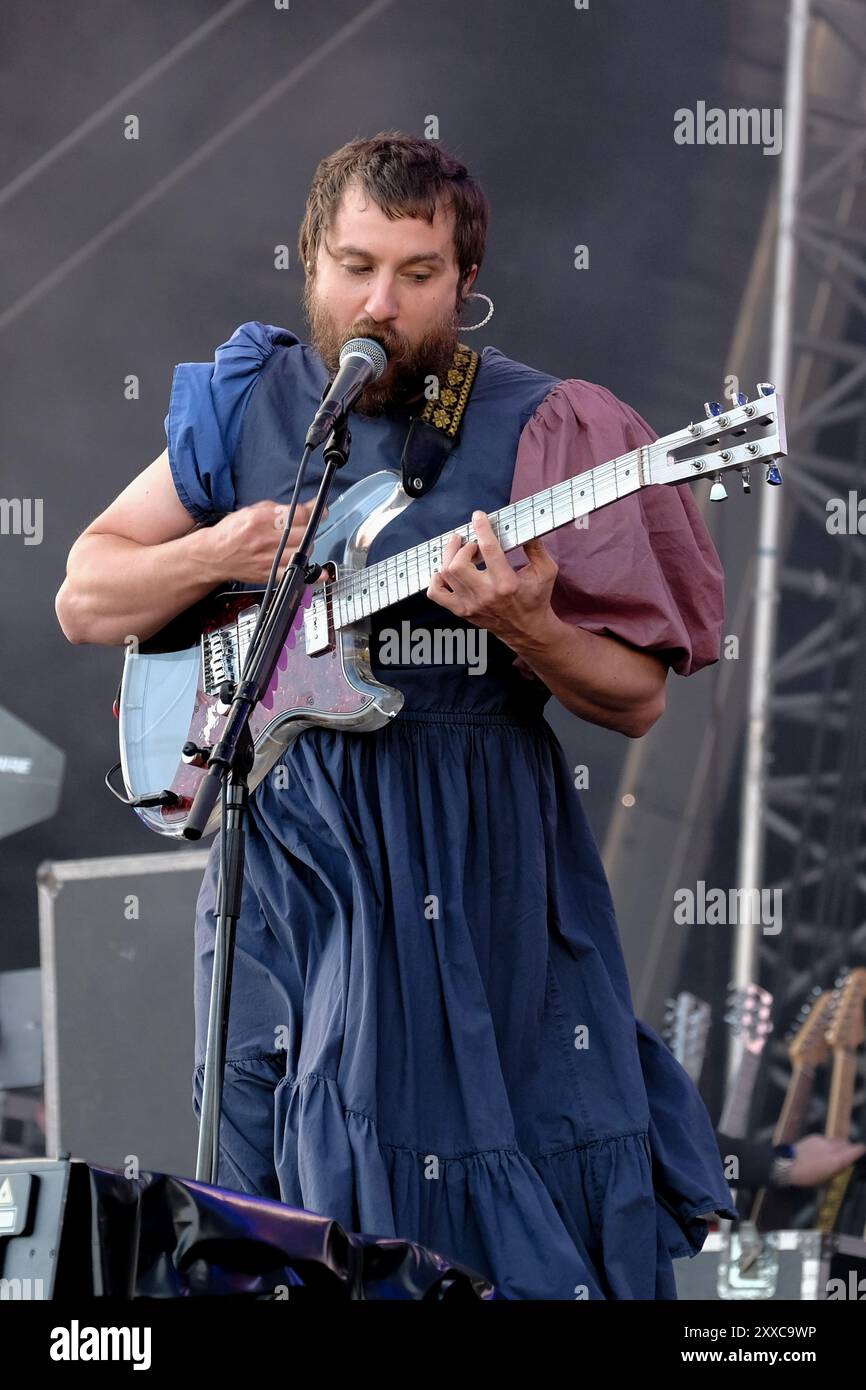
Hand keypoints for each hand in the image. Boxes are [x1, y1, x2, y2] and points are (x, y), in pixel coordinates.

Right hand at [207, 499, 328, 584]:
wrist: (213, 556)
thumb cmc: (232, 532)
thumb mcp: (252, 511)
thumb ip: (279, 508)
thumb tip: (307, 507)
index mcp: (261, 519)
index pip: (298, 514)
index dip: (313, 512)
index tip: (320, 510)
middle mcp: (266, 539)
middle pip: (303, 533)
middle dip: (309, 529)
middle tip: (307, 527)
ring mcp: (268, 559)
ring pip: (302, 552)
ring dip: (307, 546)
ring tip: (301, 543)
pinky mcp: (269, 574)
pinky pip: (295, 574)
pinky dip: (310, 574)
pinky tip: (318, 572)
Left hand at [426, 509, 558, 647]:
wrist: (528, 631)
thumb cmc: (537, 599)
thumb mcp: (546, 571)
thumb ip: (536, 547)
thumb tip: (525, 525)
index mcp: (507, 584)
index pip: (488, 550)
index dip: (482, 528)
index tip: (479, 516)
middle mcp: (485, 595)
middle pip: (458, 564)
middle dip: (462, 547)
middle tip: (470, 543)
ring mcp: (470, 605)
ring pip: (445, 574)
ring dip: (450, 557)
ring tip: (460, 551)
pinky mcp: (462, 611)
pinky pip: (436, 594)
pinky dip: (436, 579)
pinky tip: (446, 571)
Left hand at [789, 1134, 865, 1185]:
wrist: (788, 1164)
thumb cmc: (807, 1177)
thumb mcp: (825, 1180)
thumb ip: (836, 1170)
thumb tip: (843, 1165)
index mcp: (837, 1160)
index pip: (854, 1151)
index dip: (860, 1150)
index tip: (863, 1149)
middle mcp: (832, 1148)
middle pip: (846, 1144)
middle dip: (848, 1148)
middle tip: (847, 1155)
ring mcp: (823, 1140)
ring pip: (836, 1141)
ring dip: (838, 1146)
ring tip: (833, 1153)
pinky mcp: (814, 1136)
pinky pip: (825, 1139)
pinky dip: (826, 1144)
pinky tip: (820, 1150)